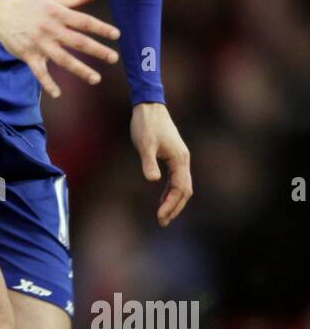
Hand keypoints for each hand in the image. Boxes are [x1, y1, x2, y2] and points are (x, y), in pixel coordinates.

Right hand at [0, 0, 119, 98]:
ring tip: (95, 79)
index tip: (116, 35)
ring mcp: (39, 44)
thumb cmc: (30, 6)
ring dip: (80, 70)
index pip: (84, 21)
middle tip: (113, 58)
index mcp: (58, 13)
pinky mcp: (28, 56)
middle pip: (78, 41)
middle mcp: (51, 29)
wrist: (0, 13)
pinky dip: (47, 83)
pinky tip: (57, 93)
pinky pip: (39, 72)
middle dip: (97, 50)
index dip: (101, 28)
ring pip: (63, 59)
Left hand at [131, 102, 192, 225]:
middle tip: (162, 222)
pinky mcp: (174, 157)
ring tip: (162, 216)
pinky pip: (176, 179)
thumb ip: (148, 162)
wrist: (149, 106)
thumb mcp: (144, 144)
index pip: (180, 188)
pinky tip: (162, 199)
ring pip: (182, 186)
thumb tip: (153, 180)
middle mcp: (183, 160)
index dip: (171, 204)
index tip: (159, 217)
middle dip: (175, 207)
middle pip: (185, 190)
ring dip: (173, 201)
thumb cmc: (146, 124)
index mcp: (179, 159)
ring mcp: (180, 158)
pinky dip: (170, 191)